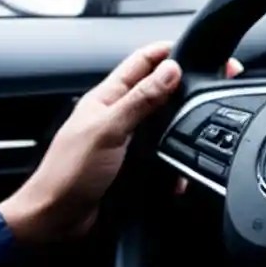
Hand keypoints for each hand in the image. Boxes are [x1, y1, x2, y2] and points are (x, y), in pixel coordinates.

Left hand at [0, 42, 241, 242]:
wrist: (55, 217)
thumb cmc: (67, 173)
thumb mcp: (108, 129)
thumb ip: (141, 99)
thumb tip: (171, 70)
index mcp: (108, 97)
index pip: (143, 61)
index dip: (168, 51)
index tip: (196, 49)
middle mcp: (118, 114)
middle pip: (157, 88)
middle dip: (182, 83)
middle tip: (210, 82)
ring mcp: (126, 139)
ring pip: (163, 120)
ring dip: (180, 120)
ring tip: (200, 116)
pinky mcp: (133, 164)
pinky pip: (162, 150)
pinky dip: (175, 153)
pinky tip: (183, 159)